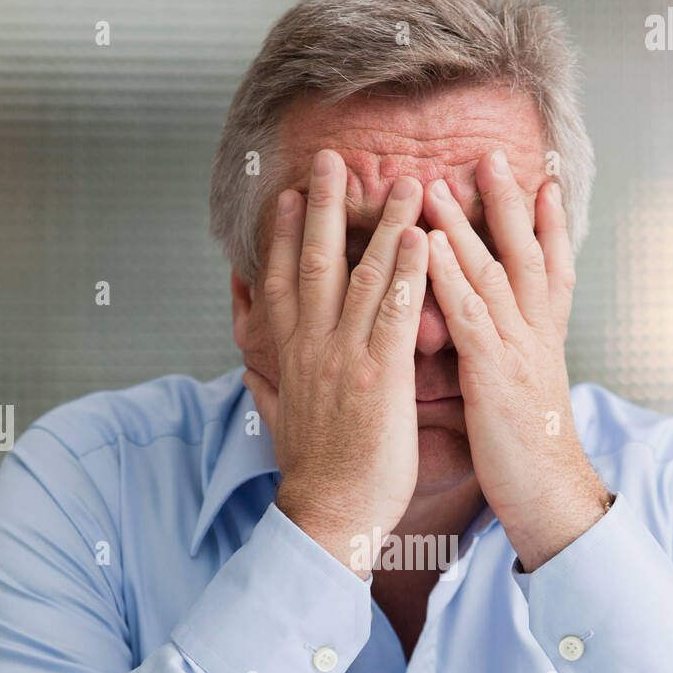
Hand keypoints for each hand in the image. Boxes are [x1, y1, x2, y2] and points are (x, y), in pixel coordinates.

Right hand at [243, 150, 426, 574]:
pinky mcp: (379, 376)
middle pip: (315, 261)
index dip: (285, 236)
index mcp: (292, 359)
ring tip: (403, 179)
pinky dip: (407, 271)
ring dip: (383, 222)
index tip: (288, 197)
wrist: (328, 513)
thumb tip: (249, 376)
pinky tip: (423, 236)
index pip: (283, 284)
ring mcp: (345, 358)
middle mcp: (313, 347)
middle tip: (333, 159)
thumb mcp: (279, 426)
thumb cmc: (314, 476)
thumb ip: (268, 391)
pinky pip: (394, 312)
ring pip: (361, 275)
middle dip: (324, 206)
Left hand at [423, 150, 609, 571]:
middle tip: (491, 157)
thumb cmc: (530, 456)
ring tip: (441, 183)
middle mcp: (536, 337)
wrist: (551, 498)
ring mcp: (517, 352)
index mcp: (545, 342)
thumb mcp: (526, 398)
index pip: (554, 270)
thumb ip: (515, 362)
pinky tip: (430, 245)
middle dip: (509, 204)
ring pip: (494, 275)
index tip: (545, 182)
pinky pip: (470, 316)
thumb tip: (505, 347)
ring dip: (467, 226)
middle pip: (526, 255)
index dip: (550, 226)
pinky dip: (451, 277)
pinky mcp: (494, 376)